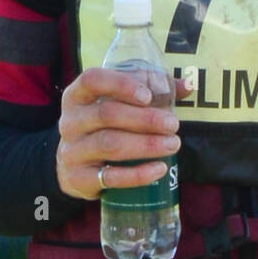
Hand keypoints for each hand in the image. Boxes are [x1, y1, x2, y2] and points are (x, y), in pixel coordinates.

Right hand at [56, 67, 188, 200]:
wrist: (76, 166)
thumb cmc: (106, 126)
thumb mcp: (121, 104)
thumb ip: (153, 90)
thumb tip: (187, 85)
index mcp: (78, 96)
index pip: (92, 80)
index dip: (121, 84)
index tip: (148, 96)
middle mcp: (70, 121)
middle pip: (106, 114)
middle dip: (144, 119)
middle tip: (173, 124)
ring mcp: (71, 151)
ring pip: (110, 144)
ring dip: (146, 145)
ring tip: (173, 144)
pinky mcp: (78, 178)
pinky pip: (111, 177)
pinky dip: (138, 174)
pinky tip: (160, 169)